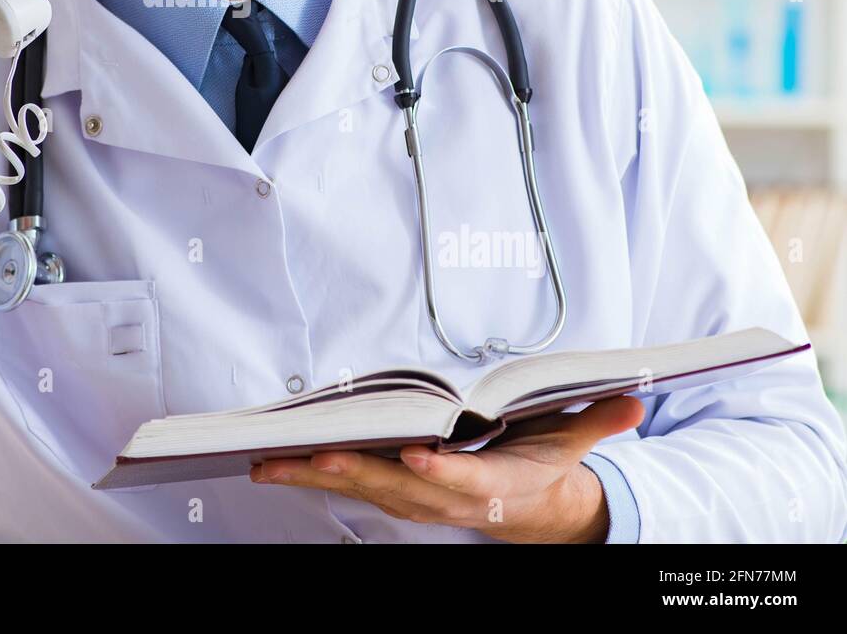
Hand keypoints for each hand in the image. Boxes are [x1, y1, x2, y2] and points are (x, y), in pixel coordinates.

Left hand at [248, 394, 644, 542]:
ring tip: (271, 462)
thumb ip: (596, 418)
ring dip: (316, 476)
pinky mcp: (392, 492)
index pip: (464, 480)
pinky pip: (346, 485)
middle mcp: (445, 497)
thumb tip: (633, 396)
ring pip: (361, 489)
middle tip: (317, 455)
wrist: (528, 508)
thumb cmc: (540, 462)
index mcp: (491, 482)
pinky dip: (308, 475)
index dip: (440, 471)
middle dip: (355, 472)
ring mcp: (414, 500)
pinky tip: (272, 464)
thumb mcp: (572, 439)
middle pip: (396, 487)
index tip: (417, 455)